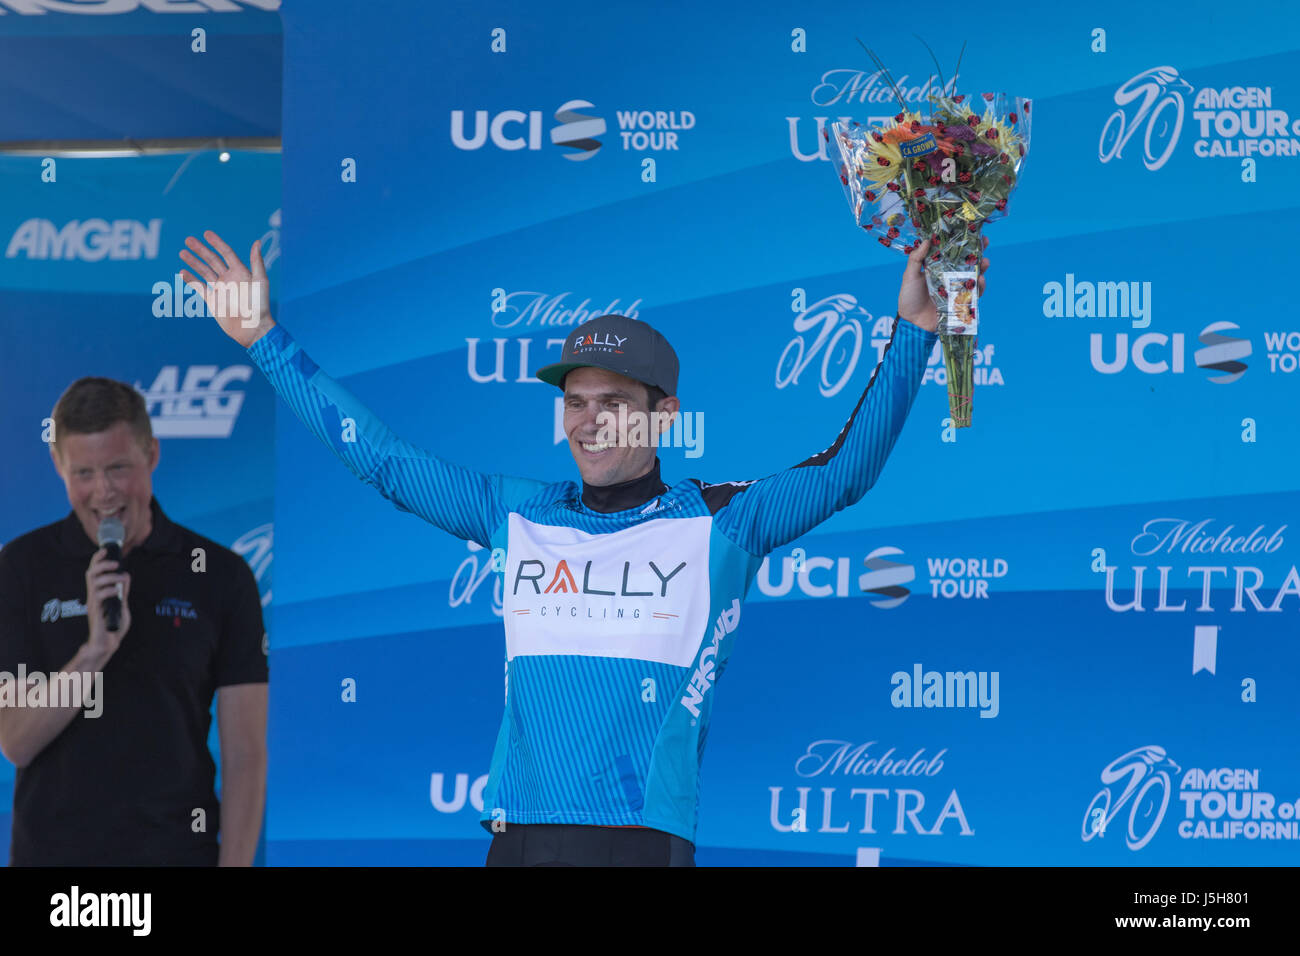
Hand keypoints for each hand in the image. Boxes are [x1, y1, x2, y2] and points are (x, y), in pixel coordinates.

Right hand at [84, 547, 130, 660]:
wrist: (109, 644)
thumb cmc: (114, 627)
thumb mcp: (121, 605)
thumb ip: (122, 591)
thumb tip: (125, 575)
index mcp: (98, 593)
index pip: (94, 572)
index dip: (97, 559)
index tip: (105, 550)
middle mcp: (93, 596)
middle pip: (91, 573)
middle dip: (103, 564)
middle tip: (116, 564)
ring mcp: (94, 604)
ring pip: (95, 582)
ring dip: (110, 576)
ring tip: (121, 578)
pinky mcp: (96, 612)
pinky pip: (99, 596)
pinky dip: (110, 590)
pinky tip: (117, 593)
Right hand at [179, 230, 275, 347]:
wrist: (253, 329)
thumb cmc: (260, 305)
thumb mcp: (260, 281)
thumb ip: (257, 262)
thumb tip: (257, 242)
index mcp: (241, 272)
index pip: (226, 253)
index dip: (217, 243)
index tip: (206, 233)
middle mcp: (229, 279)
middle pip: (212, 260)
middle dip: (200, 250)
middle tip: (188, 240)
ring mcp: (220, 289)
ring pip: (204, 272)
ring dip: (193, 262)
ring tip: (182, 252)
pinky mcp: (212, 301)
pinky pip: (199, 287)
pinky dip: (190, 280)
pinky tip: (182, 272)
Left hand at [897, 234, 989, 332]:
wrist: (912, 324)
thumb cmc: (909, 299)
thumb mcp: (909, 276)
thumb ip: (916, 259)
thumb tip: (926, 240)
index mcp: (938, 267)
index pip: (952, 252)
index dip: (962, 242)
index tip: (971, 232)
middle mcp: (949, 276)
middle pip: (967, 262)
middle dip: (978, 252)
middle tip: (985, 243)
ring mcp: (956, 289)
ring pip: (973, 276)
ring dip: (982, 268)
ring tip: (985, 263)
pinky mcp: (961, 302)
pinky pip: (974, 294)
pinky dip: (980, 287)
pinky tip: (981, 280)